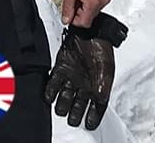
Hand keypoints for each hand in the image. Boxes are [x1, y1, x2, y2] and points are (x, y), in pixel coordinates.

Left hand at [44, 12, 127, 130]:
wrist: (89, 30)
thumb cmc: (100, 49)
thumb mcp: (106, 68)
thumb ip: (103, 85)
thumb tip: (99, 99)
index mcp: (98, 87)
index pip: (96, 107)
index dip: (93, 117)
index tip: (88, 125)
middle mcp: (83, 84)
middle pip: (78, 104)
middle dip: (74, 113)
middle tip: (72, 120)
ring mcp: (72, 76)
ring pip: (65, 96)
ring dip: (62, 104)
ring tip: (60, 111)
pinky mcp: (60, 68)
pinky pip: (54, 82)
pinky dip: (50, 90)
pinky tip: (49, 97)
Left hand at [61, 0, 110, 27]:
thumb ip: (67, 8)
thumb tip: (66, 20)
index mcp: (93, 2)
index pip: (85, 23)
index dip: (75, 20)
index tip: (70, 14)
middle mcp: (102, 2)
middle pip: (89, 17)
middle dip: (80, 12)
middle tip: (73, 0)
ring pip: (93, 11)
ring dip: (85, 6)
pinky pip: (98, 4)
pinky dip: (91, 1)